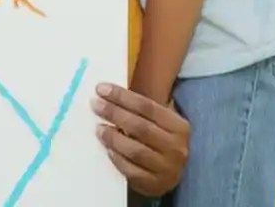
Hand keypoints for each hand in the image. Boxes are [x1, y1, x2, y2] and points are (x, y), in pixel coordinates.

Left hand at [91, 82, 189, 196]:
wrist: (172, 173)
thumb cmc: (159, 139)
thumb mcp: (158, 122)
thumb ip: (139, 109)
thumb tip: (106, 91)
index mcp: (179, 126)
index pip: (148, 107)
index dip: (122, 96)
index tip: (101, 88)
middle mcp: (176, 147)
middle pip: (140, 127)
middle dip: (114, 113)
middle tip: (95, 105)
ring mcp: (167, 168)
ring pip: (135, 150)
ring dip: (113, 138)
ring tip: (98, 128)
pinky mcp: (154, 184)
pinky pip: (131, 170)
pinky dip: (117, 158)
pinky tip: (107, 149)